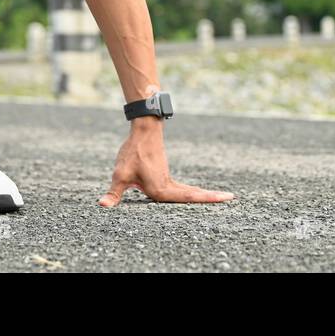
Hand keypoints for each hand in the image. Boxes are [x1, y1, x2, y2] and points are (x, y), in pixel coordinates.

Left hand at [98, 118, 234, 206]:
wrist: (144, 129)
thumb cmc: (132, 152)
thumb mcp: (120, 174)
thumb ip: (114, 193)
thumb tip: (102, 206)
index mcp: (160, 189)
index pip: (186, 199)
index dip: (205, 199)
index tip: (224, 197)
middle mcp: (167, 185)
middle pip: (193, 195)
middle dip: (211, 198)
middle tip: (232, 198)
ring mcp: (168, 179)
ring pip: (188, 191)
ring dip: (203, 196)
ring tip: (221, 198)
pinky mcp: (165, 174)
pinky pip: (182, 188)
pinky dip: (193, 192)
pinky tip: (195, 195)